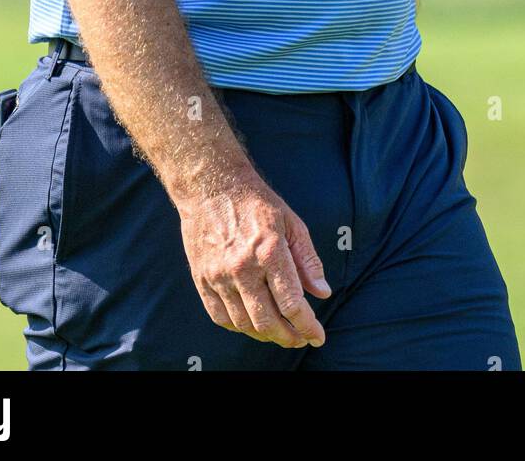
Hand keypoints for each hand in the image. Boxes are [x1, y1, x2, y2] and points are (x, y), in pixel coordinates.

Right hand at [179, 170, 331, 348]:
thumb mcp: (292, 223)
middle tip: (299, 338)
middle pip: (267, 321)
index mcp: (270, 251)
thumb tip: (322, 293)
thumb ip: (308, 260)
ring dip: (264, 335)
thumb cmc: (256, 202)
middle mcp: (243, 267)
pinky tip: (252, 323)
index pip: (291, 303)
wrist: (211, 185)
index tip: (317, 336)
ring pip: (243, 324)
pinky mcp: (202, 279)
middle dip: (288, 337)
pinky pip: (220, 317)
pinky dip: (238, 327)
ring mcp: (219, 275)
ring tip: (279, 332)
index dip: (308, 326)